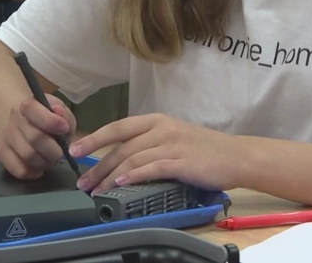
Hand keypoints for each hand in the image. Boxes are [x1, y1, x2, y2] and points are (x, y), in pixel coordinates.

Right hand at [0, 93, 77, 179]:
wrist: (21, 122)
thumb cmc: (46, 118)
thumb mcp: (59, 112)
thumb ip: (64, 115)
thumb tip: (60, 116)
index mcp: (28, 105)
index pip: (32, 109)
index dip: (51, 121)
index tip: (64, 128)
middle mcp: (14, 119)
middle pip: (35, 137)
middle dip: (54, 150)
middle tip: (60, 153)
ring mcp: (6, 136)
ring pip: (28, 156)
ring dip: (45, 162)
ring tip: (50, 159)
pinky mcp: (1, 152)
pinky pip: (19, 170)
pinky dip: (33, 173)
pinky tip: (39, 168)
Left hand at [69, 113, 238, 193]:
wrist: (236, 156)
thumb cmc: (203, 150)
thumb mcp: (172, 137)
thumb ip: (147, 143)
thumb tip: (117, 159)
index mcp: (156, 120)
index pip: (118, 127)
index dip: (94, 138)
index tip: (75, 149)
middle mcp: (162, 129)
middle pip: (121, 146)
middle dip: (97, 165)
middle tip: (82, 182)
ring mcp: (172, 145)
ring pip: (132, 159)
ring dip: (110, 176)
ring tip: (97, 190)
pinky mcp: (183, 162)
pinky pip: (152, 168)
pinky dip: (133, 176)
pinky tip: (121, 184)